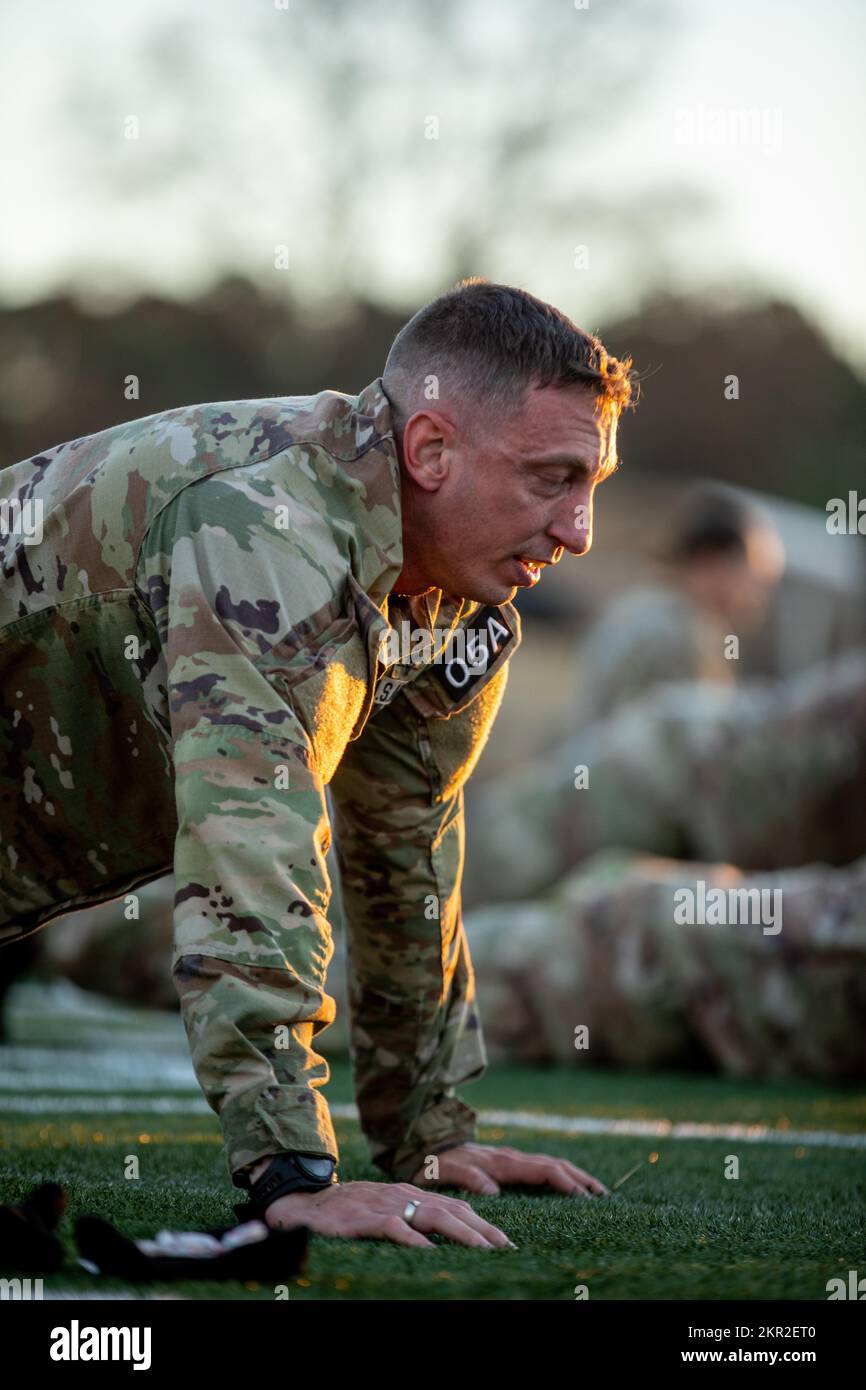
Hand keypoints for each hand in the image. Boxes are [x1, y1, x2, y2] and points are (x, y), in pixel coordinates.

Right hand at [261, 1180, 517, 1249]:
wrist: (309, 1201)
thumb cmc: (352, 1210)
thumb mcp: (389, 1209)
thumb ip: (415, 1217)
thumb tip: (447, 1237)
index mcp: (413, 1194)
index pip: (456, 1208)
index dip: (483, 1224)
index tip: (506, 1243)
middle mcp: (405, 1196)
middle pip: (452, 1211)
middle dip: (483, 1230)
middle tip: (506, 1248)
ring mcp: (387, 1206)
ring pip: (432, 1216)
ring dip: (461, 1234)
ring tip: (483, 1250)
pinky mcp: (366, 1218)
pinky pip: (394, 1228)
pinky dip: (413, 1239)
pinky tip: (429, 1252)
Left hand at [410, 1143, 609, 1197]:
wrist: (427, 1142)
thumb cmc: (435, 1161)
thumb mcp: (444, 1170)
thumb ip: (467, 1178)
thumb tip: (494, 1191)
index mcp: (502, 1161)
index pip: (544, 1170)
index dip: (566, 1183)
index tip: (586, 1198)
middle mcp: (512, 1157)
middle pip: (556, 1165)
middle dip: (581, 1179)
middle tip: (604, 1197)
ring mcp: (512, 1158)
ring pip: (552, 1164)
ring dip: (576, 1176)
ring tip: (597, 1192)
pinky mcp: (510, 1162)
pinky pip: (542, 1168)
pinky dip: (561, 1175)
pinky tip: (570, 1187)